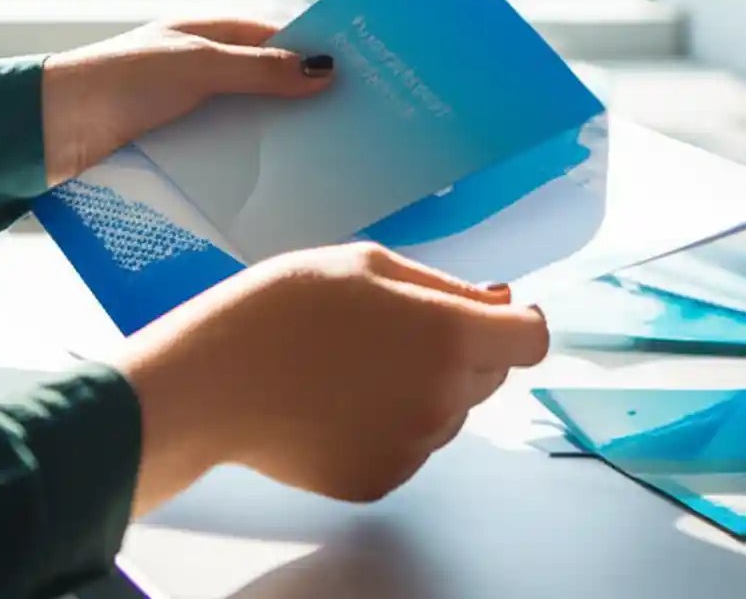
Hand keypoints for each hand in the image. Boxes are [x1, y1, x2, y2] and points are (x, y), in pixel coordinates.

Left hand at [41, 18, 333, 184]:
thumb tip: (324, 70)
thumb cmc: (118, 82)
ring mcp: (195, 115)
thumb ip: (260, 70)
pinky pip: (230, 159)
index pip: (279, 41)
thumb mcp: (197, 68)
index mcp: (210, 37)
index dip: (317, 56)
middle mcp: (206, 74)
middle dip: (308, 107)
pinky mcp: (183, 152)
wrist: (49, 133)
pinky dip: (254, 170)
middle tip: (356, 130)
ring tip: (329, 166)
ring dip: (282, 145)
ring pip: (254, 127)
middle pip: (271, 88)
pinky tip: (282, 189)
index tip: (360, 79)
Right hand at [116, 242, 548, 513]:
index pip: (532, 338)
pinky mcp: (382, 479)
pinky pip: (411, 447)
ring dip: (425, 390)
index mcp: (449, 336)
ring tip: (355, 369)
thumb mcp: (369, 265)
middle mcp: (444, 398)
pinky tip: (339, 405)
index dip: (516, 323)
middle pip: (490, 375)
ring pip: (450, 412)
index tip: (492, 316)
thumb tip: (501, 303)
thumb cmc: (285, 307)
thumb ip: (447, 287)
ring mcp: (415, 446)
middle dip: (462, 352)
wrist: (213, 379)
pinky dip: (390, 427)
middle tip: (395, 333)